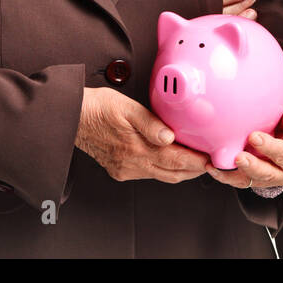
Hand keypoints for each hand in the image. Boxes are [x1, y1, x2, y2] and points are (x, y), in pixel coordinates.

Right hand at [75, 87, 209, 182]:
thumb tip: (170, 136)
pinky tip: (168, 160)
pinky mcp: (120, 170)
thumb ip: (150, 122)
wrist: (72, 117)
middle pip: (172, 173)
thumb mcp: (126, 107)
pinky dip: (163, 169)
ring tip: (194, 162)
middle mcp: (132, 163)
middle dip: (193, 170)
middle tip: (209, 162)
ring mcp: (126, 169)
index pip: (175, 160)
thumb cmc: (98, 107)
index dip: (196, 162)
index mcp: (136, 148)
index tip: (210, 159)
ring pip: (161, 176)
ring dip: (180, 171)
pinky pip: (148, 174)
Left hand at [205, 105, 282, 190]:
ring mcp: (264, 180)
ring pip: (248, 180)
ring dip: (232, 174)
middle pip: (267, 173)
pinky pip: (235, 181)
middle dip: (252, 166)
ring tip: (216, 165)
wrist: (281, 145)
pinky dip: (222, 175)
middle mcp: (282, 172)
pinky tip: (210, 166)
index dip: (270, 147)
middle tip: (238, 157)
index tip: (253, 136)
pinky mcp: (250, 182)